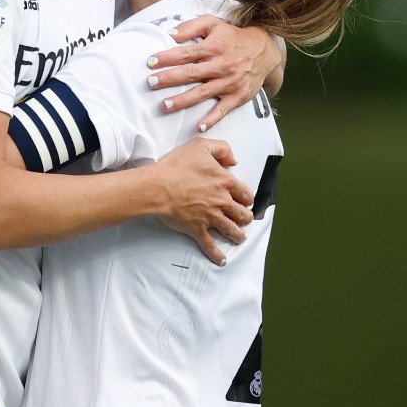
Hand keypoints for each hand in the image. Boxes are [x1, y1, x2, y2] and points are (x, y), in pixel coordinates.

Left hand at [146, 17, 279, 132]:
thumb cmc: (232, 37)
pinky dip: (212, 119)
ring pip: (202, 93)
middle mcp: (221, 65)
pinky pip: (223, 110)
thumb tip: (170, 34)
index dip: (167, 57)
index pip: (186, 53)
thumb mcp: (213, 24)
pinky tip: (199, 127)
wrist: (264, 51)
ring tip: (165, 105)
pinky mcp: (237, 96)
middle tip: (151, 83)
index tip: (150, 62)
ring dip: (183, 100)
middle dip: (169, 78)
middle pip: (191, 74)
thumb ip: (191, 27)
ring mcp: (229, 82)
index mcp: (214, 47)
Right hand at [153, 138, 254, 265]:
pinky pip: (210, 245)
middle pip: (242, 214)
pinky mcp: (197, 228)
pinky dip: (217, 254)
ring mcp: (210, 217)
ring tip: (239, 237)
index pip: (245, 193)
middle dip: (245, 217)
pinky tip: (222, 260)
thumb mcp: (201, 146)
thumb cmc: (177, 166)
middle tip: (245, 219)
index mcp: (224, 182)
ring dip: (237, 235)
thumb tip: (233, 161)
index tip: (246, 201)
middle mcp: (222, 201)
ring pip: (231, 230)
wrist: (158, 186)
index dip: (247, 198)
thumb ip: (222, 149)